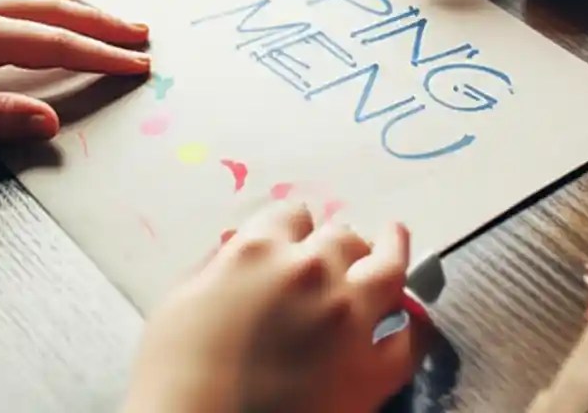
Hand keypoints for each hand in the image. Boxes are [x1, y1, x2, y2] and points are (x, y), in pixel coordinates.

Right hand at [125, 203, 423, 412]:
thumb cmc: (174, 371)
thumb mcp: (181, 300)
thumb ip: (217, 266)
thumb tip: (235, 248)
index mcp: (260, 250)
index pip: (291, 214)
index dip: (294, 226)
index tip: (298, 234)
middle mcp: (311, 271)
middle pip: (341, 237)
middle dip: (339, 243)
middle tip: (343, 248)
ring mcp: (348, 318)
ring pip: (387, 268)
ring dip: (393, 250)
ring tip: (397, 239)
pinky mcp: (371, 367)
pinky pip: (408, 339)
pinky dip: (412, 328)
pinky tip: (412, 321)